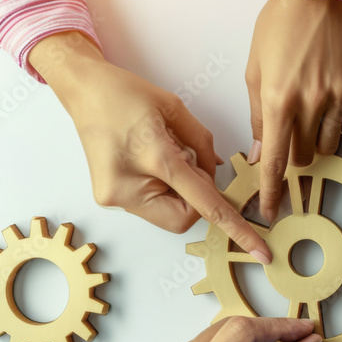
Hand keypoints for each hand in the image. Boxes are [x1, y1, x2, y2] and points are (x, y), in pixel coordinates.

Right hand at [29, 32, 271, 263]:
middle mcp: (129, 186)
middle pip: (186, 217)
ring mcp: (115, 197)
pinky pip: (152, 207)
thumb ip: (204, 145)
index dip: (236, 227)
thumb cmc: (125, 93)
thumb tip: (217, 174)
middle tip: (186, 160)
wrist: (82, 91)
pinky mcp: (110, 199)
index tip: (259, 250)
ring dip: (178, 191)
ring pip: (170, 214)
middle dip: (197, 197)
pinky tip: (149, 162)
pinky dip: (162, 189)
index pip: (204, 203)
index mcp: (153, 158)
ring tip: (160, 155)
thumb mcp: (176, 109)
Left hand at [245, 0, 341, 223]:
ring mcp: (339, 97)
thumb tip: (262, 152)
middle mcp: (311, 103)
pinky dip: (339, 126)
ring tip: (310, 115)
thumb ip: (259, 116)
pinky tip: (330, 105)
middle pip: (304, 157)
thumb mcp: (255, 72)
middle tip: (290, 134)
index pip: (275, 160)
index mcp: (279, 100)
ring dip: (316, 141)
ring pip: (329, 146)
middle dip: (294, 154)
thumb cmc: (279, 29)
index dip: (272, 191)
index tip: (271, 210)